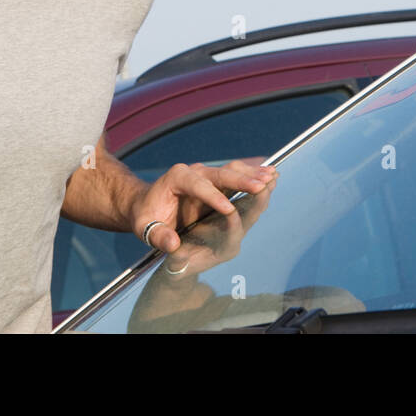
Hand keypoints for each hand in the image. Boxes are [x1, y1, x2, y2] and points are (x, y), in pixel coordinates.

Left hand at [131, 159, 276, 253]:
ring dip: (253, 175)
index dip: (214, 198)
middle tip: (262, 186)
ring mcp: (207, 174)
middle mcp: (194, 171)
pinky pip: (237, 174)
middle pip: (221, 173)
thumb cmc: (145, 217)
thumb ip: (157, 236)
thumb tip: (173, 245)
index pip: (198, 185)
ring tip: (272, 177)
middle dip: (242, 181)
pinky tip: (270, 173)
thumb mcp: (143, 228)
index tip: (229, 210)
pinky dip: (253, 174)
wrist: (146, 203)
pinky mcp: (216, 180)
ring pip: (233, 170)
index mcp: (176, 178)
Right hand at [131, 175, 278, 327]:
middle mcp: (234, 238)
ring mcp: (238, 227)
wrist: (185, 266)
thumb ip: (175, 258)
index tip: (233, 207)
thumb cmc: (177, 265)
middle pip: (250, 217)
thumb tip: (172, 246)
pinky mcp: (236, 217)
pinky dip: (258, 186)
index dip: (233, 221)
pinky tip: (265, 173)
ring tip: (271, 172)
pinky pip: (251, 200)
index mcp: (222, 250)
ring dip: (263, 190)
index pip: (233, 234)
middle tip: (266, 184)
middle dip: (257, 201)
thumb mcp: (173, 264)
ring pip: (254, 206)